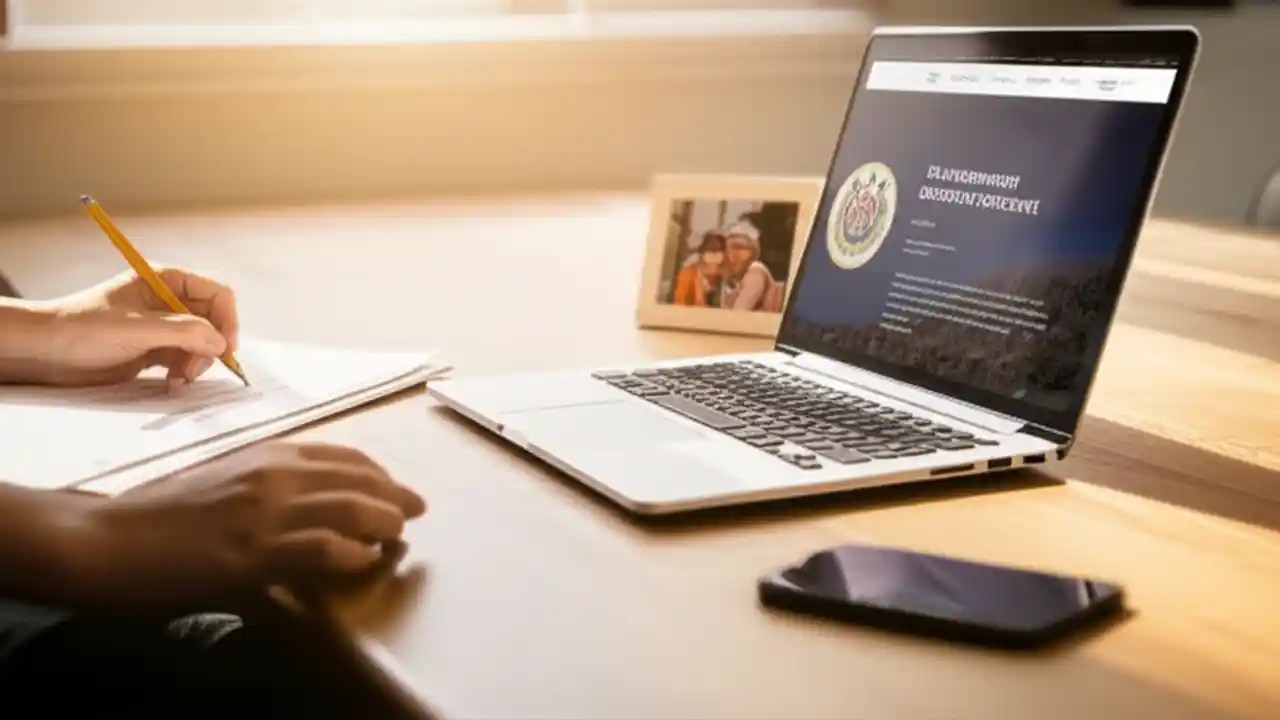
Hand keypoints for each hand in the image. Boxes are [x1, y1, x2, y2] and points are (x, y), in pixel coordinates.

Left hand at [40, 269, 237, 385]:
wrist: (47, 351)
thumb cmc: (85, 328)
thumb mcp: (137, 328)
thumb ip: (183, 332)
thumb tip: (222, 343)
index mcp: (165, 280)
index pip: (216, 294)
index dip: (226, 319)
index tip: (224, 348)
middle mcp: (168, 301)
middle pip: (213, 322)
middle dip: (209, 347)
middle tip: (193, 369)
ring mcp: (162, 326)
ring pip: (202, 344)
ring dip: (196, 363)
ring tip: (178, 379)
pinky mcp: (154, 349)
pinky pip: (185, 359)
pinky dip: (184, 372)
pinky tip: (171, 382)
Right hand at [72, 442, 425, 611]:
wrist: (108, 538)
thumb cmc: (159, 513)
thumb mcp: (223, 479)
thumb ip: (266, 482)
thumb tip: (306, 498)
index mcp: (266, 453)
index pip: (342, 456)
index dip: (377, 473)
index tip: (394, 487)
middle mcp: (273, 474)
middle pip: (356, 477)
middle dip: (393, 494)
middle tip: (416, 510)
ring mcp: (266, 511)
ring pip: (350, 507)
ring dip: (384, 521)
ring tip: (400, 534)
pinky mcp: (254, 551)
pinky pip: (322, 547)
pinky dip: (352, 553)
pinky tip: (365, 560)